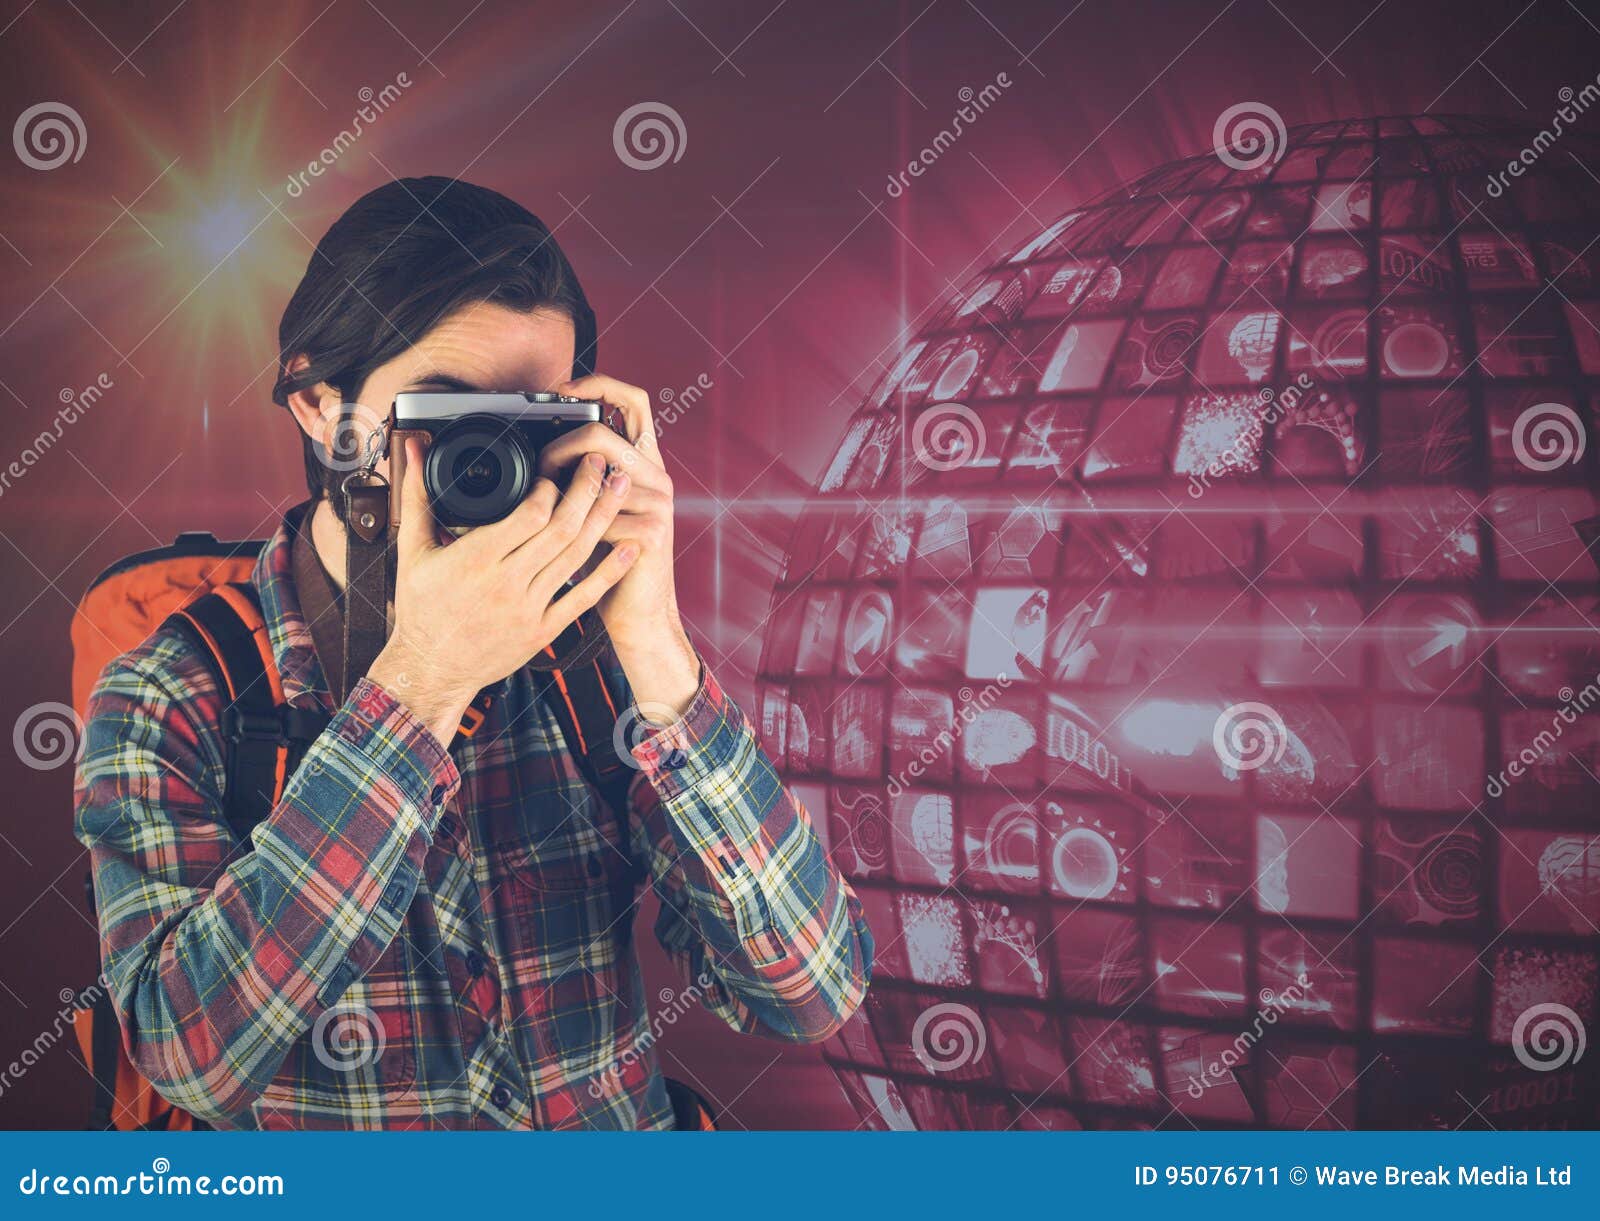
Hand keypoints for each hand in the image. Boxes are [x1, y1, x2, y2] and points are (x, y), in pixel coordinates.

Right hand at [366, 436, 638, 745]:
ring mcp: (529, 609)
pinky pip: (584, 598)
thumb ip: (417, 494)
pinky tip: (628, 548)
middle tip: (600, 462)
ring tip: (620, 488)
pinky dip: (609, 572)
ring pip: (576, 557)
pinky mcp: (544, 630)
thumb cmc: (421, 609)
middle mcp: (506, 584)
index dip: (549, 488)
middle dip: (586, 489)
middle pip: (561, 529)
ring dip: (604, 518)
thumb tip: (413, 446)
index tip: (553, 472)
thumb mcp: (413, 551)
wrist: (432, 669)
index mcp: (475, 560)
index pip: (529, 515)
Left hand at [539, 373, 698, 718]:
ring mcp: (658, 502)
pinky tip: (562, 540)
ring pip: (598, 472)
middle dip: (560, 448)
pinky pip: (600, 515)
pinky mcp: (652, 531)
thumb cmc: (609, 567)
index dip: (600, 384)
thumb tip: (540, 455)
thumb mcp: (593, 514)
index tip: (562, 390)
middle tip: (540, 469)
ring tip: (545, 504)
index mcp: (643, 464)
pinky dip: (572, 526)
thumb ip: (580, 480)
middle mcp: (656, 476)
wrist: (637, 616)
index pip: (635, 401)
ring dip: (561, 486)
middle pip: (605, 433)